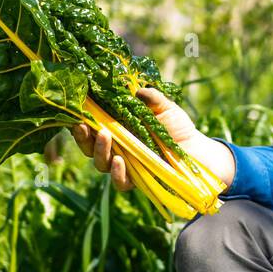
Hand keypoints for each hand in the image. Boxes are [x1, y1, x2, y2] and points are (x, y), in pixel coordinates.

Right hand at [71, 87, 197, 191]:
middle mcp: (116, 147)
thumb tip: (138, 90)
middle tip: (83, 125)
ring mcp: (124, 165)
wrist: (196, 149)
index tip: (76, 109)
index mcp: (117, 127)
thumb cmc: (176, 126)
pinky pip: (120, 182)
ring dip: (99, 150)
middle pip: (89, 145)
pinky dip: (117, 173)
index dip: (81, 119)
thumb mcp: (165, 107)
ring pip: (101, 162)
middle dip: (82, 136)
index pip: (91, 125)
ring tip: (104, 137)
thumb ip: (152, 97)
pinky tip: (119, 161)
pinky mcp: (135, 181)